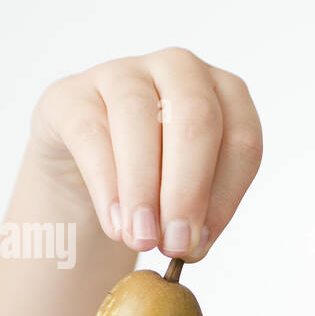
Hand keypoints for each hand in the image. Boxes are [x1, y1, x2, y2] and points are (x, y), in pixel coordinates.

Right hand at [27, 46, 263, 260]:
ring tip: (142, 239)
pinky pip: (90, 132)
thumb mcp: (189, 196)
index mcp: (226, 94)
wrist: (85, 175)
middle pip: (196, 120)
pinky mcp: (72, 93)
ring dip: (143, 187)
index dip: (226, 196)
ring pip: (138, 116)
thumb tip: (192, 243)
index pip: (242, 141)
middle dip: (188, 190)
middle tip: (176, 244)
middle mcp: (181, 71)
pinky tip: (114, 222)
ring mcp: (124, 73)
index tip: (203, 242)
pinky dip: (106, 183)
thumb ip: (199, 213)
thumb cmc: (154, 184)